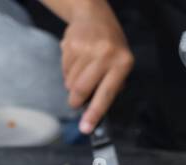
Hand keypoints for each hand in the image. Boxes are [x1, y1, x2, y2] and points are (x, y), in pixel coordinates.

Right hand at [60, 1, 132, 133]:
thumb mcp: (121, 63)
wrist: (93, 15)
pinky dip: (67, 71)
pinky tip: (75, 61)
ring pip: (70, 82)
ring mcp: (86, 49)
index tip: (85, 129)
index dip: (94, 113)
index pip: (106, 94)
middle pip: (82, 90)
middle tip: (75, 102)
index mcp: (122, 63)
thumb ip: (111, 86)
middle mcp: (105, 55)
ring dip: (71, 84)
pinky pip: (64, 69)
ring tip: (80, 72)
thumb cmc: (110, 45)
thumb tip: (95, 111)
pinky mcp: (70, 44)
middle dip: (75, 101)